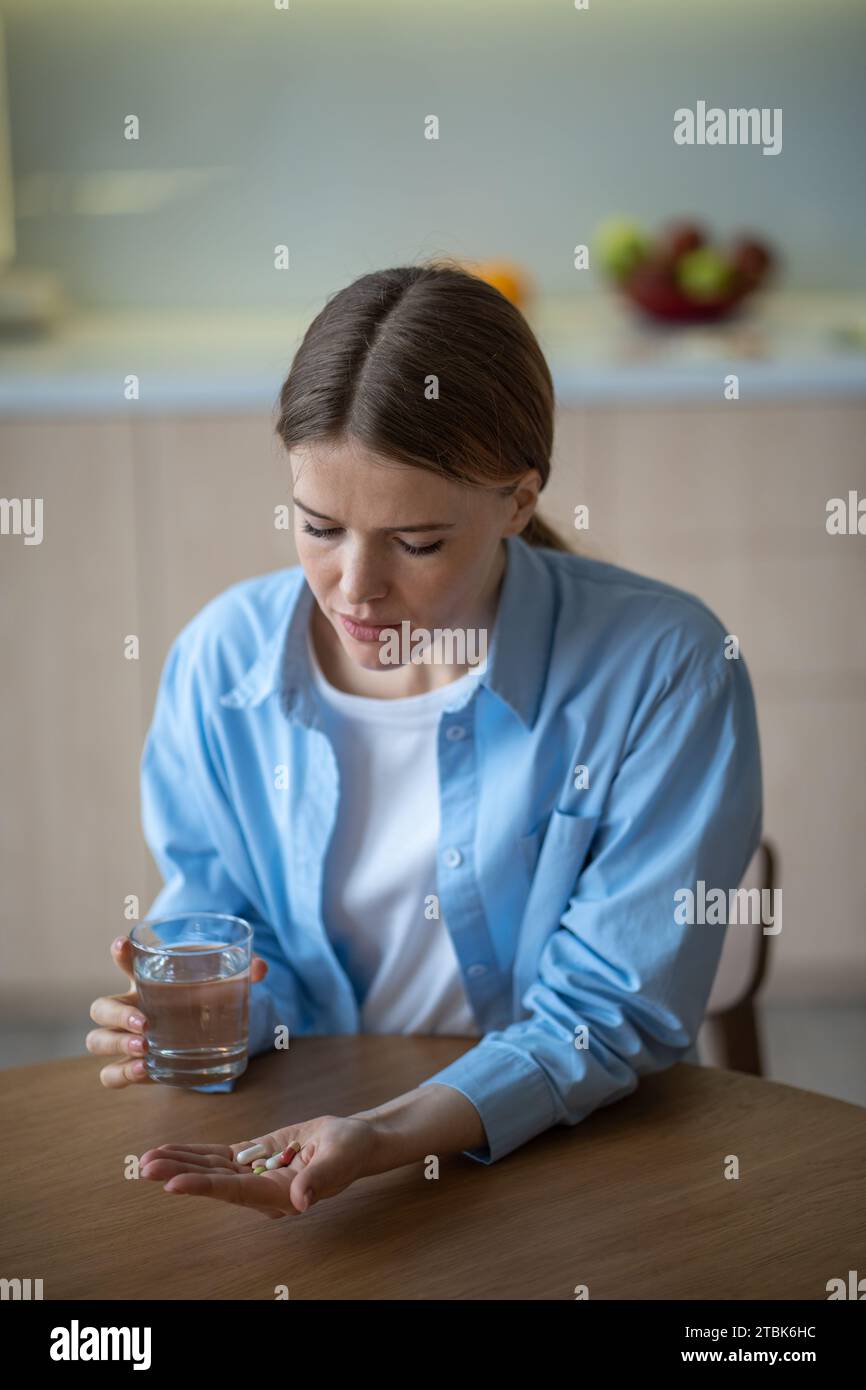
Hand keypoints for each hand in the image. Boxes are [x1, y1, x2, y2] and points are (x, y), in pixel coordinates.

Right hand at [86, 935, 268, 1087]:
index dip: (121, 953)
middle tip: (144, 1023)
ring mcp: (127, 1039)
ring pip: (97, 1040)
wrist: (204, 1031)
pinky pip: (110, 1074)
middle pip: (101, 1007)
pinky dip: (122, 1074)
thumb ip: (242, 971)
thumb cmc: (205, 996)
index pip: (126, 961)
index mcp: (147, 979)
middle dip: (117, 1014)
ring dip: (116, 1045)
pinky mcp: (133, 1067)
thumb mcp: (221, 980)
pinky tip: (144, 1071)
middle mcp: (130, 1007)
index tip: (122, 944)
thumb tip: (260, 968)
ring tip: (144, 1048)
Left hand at [138, 1115, 378, 1218]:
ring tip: (147, 1159)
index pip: (234, 1192)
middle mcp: (260, 1190)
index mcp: (279, 1195)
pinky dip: (196, 1153)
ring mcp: (254, 1173)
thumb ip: (318, 1179)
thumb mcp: (338, 1160)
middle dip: (179, 1174)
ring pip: (211, 1169)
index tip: (172, 1185)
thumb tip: (300, 1201)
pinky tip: (173, 1150)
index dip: (204, 1187)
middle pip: (213, 1182)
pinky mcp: (254, 1157)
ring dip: (181, 1163)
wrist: (355, 1142)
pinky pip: (219, 1156)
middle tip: (145, 1167)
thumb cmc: (350, 1151)